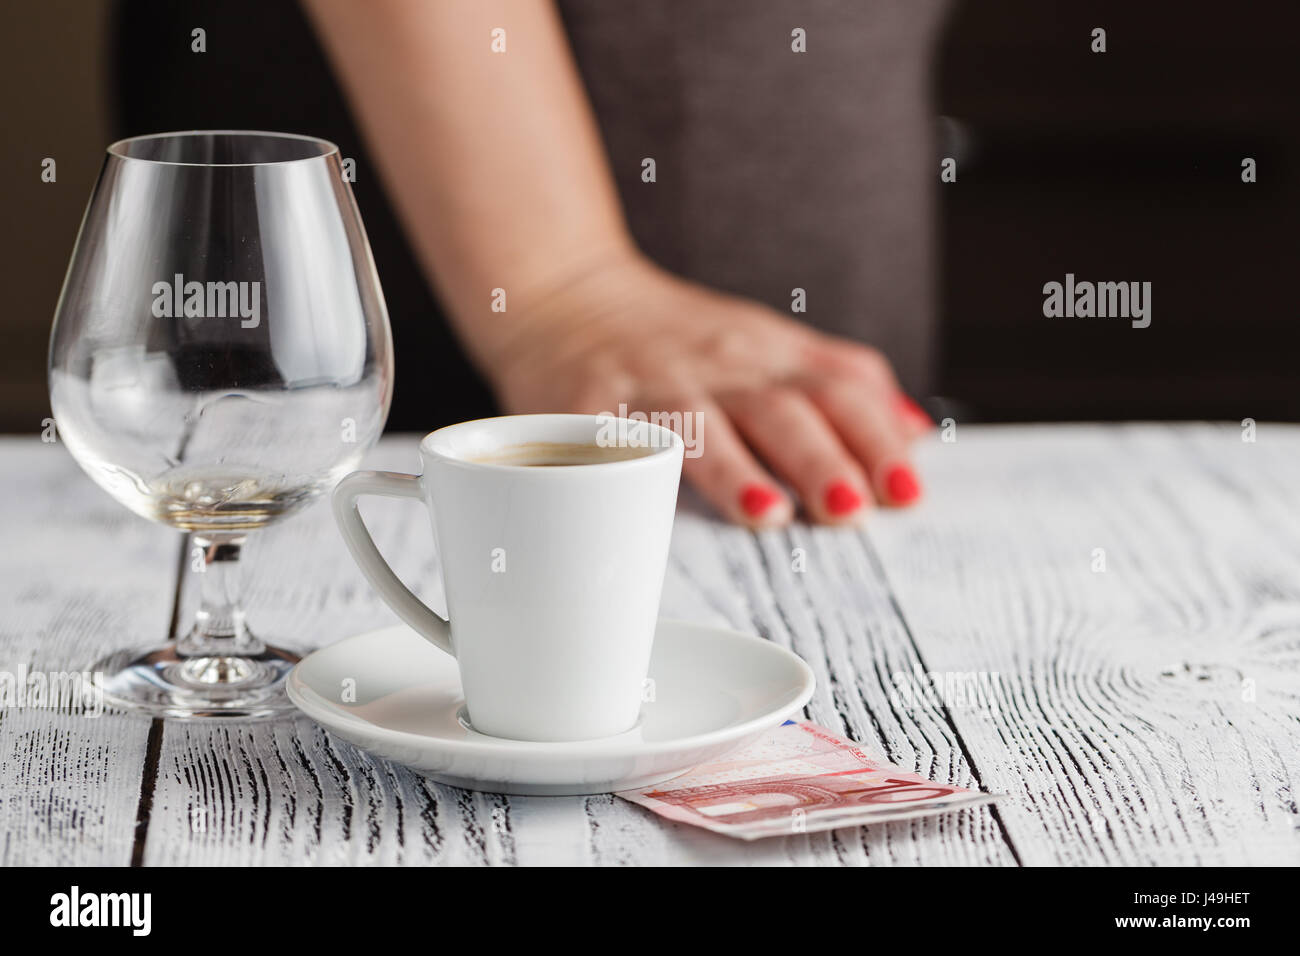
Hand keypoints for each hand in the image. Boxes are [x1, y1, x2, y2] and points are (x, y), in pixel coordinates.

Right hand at [487, 253, 932, 526]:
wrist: (566, 291)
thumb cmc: (674, 335)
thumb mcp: (766, 343)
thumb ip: (839, 384)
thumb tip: (915, 434)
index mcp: (769, 352)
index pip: (839, 388)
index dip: (876, 439)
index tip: (907, 492)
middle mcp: (720, 363)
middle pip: (781, 407)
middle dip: (821, 458)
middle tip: (854, 509)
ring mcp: (654, 383)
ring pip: (701, 424)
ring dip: (738, 469)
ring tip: (770, 512)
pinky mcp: (589, 402)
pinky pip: (613, 437)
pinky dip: (633, 464)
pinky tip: (645, 499)